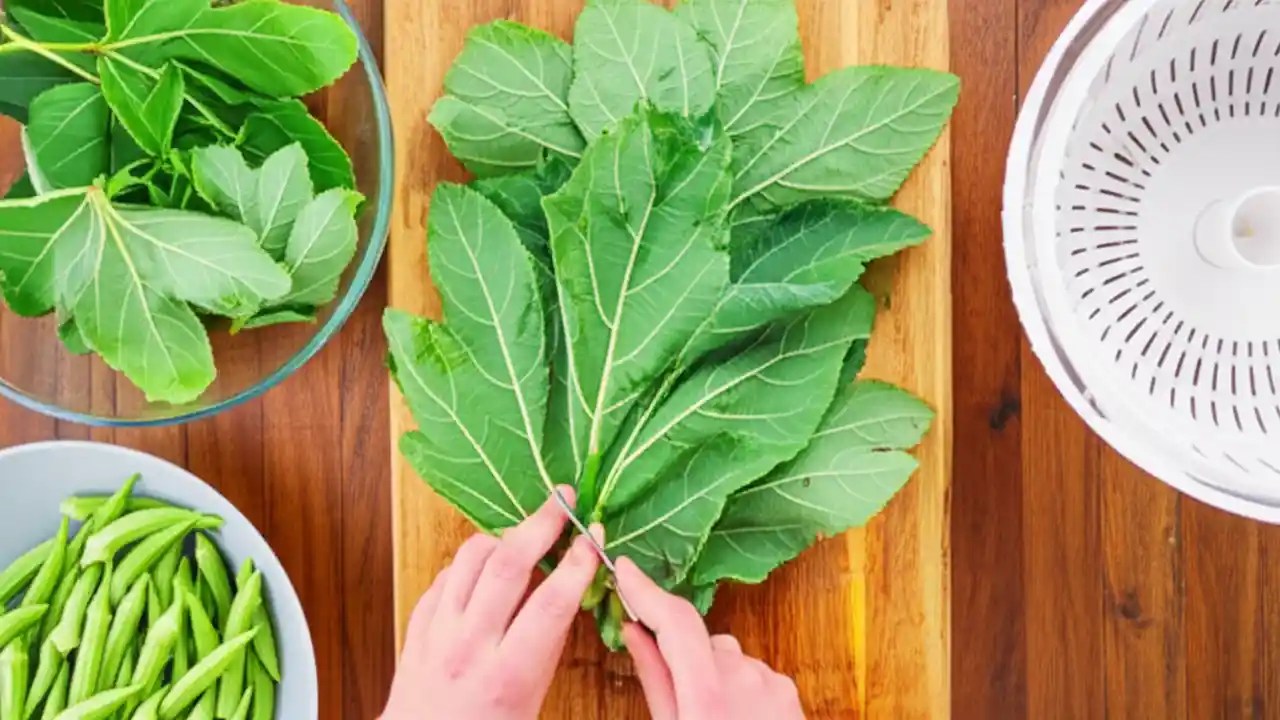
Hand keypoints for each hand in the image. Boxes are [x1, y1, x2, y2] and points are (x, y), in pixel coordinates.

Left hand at [382, 487, 601, 719]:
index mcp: (508, 674)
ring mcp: (437, 632)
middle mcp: (469, 646)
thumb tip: (567, 590)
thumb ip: (548, 644)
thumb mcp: (533, 698)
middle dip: (540, 523)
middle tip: (562, 499)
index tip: (593, 537)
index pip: (550, 604)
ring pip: (469, 558)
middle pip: (506, 564)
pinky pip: (446, 576)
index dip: (577, 563)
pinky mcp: (417, 626)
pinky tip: (488, 567)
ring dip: (503, 536)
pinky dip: (470, 563)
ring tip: (526, 532)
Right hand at [617, 557, 804, 719]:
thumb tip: (633, 631)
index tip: (624, 569)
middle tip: (676, 699)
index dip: (647, 590)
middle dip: (682, 655)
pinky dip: (738, 687)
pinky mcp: (790, 690)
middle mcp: (744, 678)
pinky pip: (752, 672)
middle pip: (701, 640)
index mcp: (707, 693)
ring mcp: (772, 682)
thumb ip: (655, 679)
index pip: (676, 620)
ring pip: (727, 656)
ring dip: (712, 674)